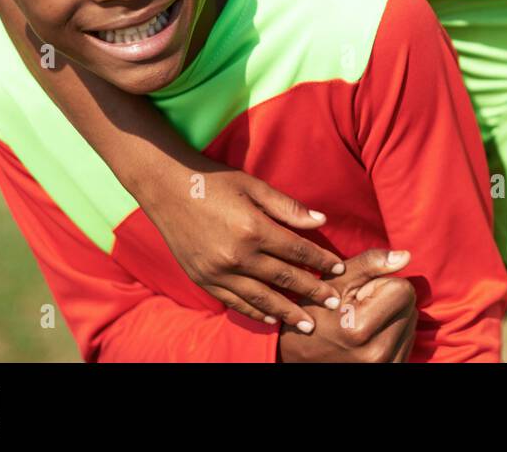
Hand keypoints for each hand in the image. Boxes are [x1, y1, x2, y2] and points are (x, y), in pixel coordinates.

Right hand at [145, 160, 347, 329]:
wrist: (167, 189)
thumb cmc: (215, 182)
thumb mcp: (254, 186)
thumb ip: (288, 207)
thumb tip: (321, 220)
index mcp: (253, 229)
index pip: (297, 250)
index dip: (321, 261)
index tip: (339, 270)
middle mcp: (237, 255)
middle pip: (284, 278)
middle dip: (312, 291)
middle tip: (334, 303)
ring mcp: (218, 271)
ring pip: (261, 298)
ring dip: (287, 311)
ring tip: (308, 324)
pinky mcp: (203, 279)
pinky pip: (234, 301)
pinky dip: (254, 312)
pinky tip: (270, 317)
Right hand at [278, 249, 417, 362]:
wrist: (302, 356)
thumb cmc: (315, 313)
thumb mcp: (335, 282)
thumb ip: (370, 263)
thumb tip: (406, 256)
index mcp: (359, 328)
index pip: (403, 289)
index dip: (382, 284)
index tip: (359, 296)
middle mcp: (377, 353)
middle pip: (410, 305)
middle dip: (388, 299)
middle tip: (359, 309)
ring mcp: (385, 365)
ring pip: (411, 321)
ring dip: (392, 315)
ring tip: (363, 322)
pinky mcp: (392, 369)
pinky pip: (409, 338)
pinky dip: (394, 331)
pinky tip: (371, 335)